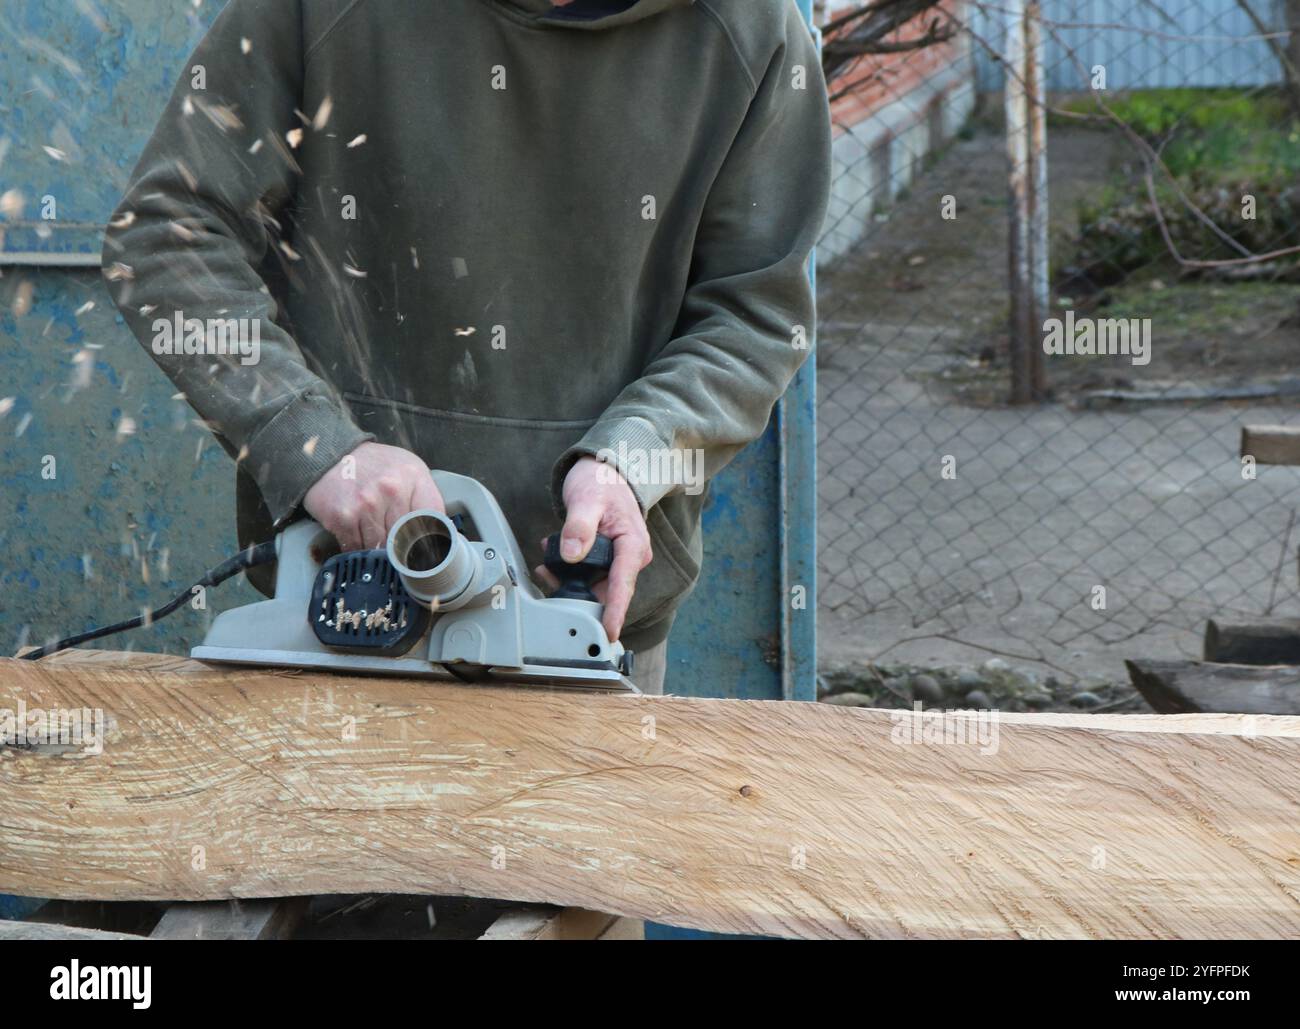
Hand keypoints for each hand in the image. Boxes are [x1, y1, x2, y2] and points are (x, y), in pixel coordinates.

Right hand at [303, 441, 443, 551]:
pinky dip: (357, 547)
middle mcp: (392, 489)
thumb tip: (443, 535)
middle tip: (395, 541)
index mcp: (414, 477)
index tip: (427, 549)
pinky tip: (356, 531)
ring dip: (378, 547)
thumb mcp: (410, 470)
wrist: (332, 455)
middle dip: (402, 545)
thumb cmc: (375, 466)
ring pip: (382, 547)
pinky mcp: (343, 517)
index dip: (431, 539)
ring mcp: (366, 504)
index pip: (434, 520)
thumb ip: (426, 499)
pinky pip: (357, 548)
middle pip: (407, 538)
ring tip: (373, 531)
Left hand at [535, 455, 651, 641]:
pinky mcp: (609, 562)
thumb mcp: (587, 499)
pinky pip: (590, 578)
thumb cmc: (601, 482)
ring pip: (595, 587)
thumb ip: (579, 526)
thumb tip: (572, 553)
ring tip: (548, 564)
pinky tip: (553, 560)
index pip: (623, 585)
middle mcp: (630, 558)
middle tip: (548, 577)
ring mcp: (620, 562)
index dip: (614, 611)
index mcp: (633, 545)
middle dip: (577, 593)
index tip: (607, 632)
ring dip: (570, 581)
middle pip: (606, 592)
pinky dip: (569, 573)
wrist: (604, 472)